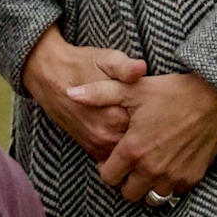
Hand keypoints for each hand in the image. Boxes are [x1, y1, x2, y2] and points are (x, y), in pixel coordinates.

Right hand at [20, 28, 149, 158]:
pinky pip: (113, 157)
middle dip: (152, 134)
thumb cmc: (81, 64)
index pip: (150, 127)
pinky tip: (128, 133)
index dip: (160, 119)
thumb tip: (141, 68)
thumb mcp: (105, 59)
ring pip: (128, 152)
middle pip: (141, 142)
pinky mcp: (90, 148)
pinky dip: (123, 149)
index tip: (167, 112)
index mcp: (115, 114)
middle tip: (161, 121)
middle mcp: (106, 134)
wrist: (49, 76)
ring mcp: (97, 144)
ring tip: (147, 128)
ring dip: (138, 143)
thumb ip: (125, 67)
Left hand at [95, 70, 216, 206]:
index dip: (106, 169)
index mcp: (133, 150)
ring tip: (148, 168)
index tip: (112, 159)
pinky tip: (168, 165)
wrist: (215, 96)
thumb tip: (70, 93)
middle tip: (130, 164)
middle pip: (127, 194)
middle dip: (125, 181)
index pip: (108, 178)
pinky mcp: (191, 177)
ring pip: (151, 198)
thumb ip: (99, 93)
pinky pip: (174, 192)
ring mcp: (173, 176)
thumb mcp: (133, 89)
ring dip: (146, 186)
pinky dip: (168, 184)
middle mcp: (151, 168)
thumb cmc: (171, 91)